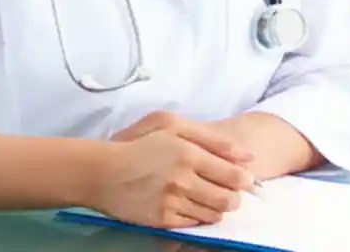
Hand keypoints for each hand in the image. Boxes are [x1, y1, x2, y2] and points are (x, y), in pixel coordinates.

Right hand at [91, 112, 256, 227]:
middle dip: (235, 198)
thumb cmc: (138, 144)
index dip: (246, 181)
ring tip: (209, 197)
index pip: (234, 176)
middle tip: (230, 192)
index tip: (245, 180)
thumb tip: (247, 156)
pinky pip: (193, 224)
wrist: (101, 172)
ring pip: (213, 215)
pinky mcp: (161, 220)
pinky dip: (199, 217)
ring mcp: (172, 202)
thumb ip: (212, 138)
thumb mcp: (172, 125)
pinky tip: (191, 205)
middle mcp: (183, 180)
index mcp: (189, 154)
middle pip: (228, 200)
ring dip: (218, 208)